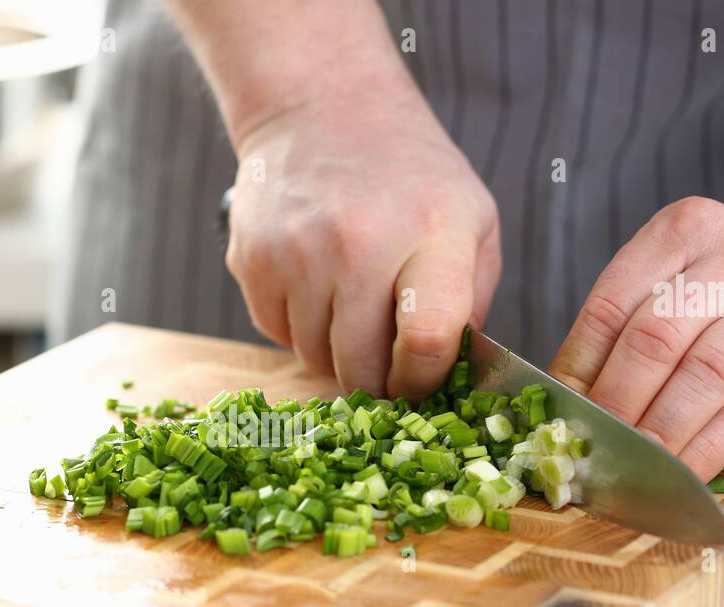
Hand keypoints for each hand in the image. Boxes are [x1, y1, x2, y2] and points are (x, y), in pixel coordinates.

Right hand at [225, 88, 499, 400]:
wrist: (320, 108)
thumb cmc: (408, 174)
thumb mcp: (472, 221)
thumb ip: (471, 302)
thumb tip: (450, 376)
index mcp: (431, 234)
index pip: (428, 340)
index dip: (426, 380)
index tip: (424, 379)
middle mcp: (358, 245)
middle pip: (362, 368)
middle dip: (380, 381)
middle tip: (388, 361)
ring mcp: (297, 254)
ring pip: (315, 359)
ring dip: (336, 353)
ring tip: (352, 309)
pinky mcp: (251, 260)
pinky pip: (276, 335)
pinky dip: (299, 328)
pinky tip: (316, 288)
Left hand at [548, 197, 723, 479]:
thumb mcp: (675, 280)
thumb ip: (623, 328)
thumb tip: (560, 403)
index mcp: (685, 230)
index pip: (611, 304)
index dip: (577, 367)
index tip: (558, 412)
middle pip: (654, 338)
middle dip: (614, 402)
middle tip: (589, 446)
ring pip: (701, 377)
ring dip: (656, 432)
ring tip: (626, 466)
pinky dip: (704, 451)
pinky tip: (678, 475)